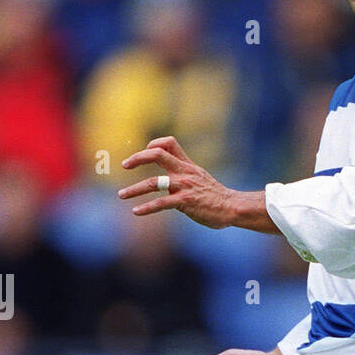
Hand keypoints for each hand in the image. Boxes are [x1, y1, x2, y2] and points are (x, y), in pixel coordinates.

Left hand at [119, 136, 235, 227]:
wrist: (232, 207)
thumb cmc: (217, 196)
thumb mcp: (201, 178)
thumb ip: (186, 173)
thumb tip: (171, 174)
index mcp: (188, 165)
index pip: (169, 143)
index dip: (154, 144)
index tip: (144, 152)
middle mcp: (184, 172)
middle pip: (157, 155)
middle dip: (137, 158)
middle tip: (124, 165)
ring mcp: (184, 187)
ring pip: (154, 182)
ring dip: (134, 189)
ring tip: (121, 195)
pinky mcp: (185, 202)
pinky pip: (161, 203)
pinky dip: (146, 208)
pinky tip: (136, 211)